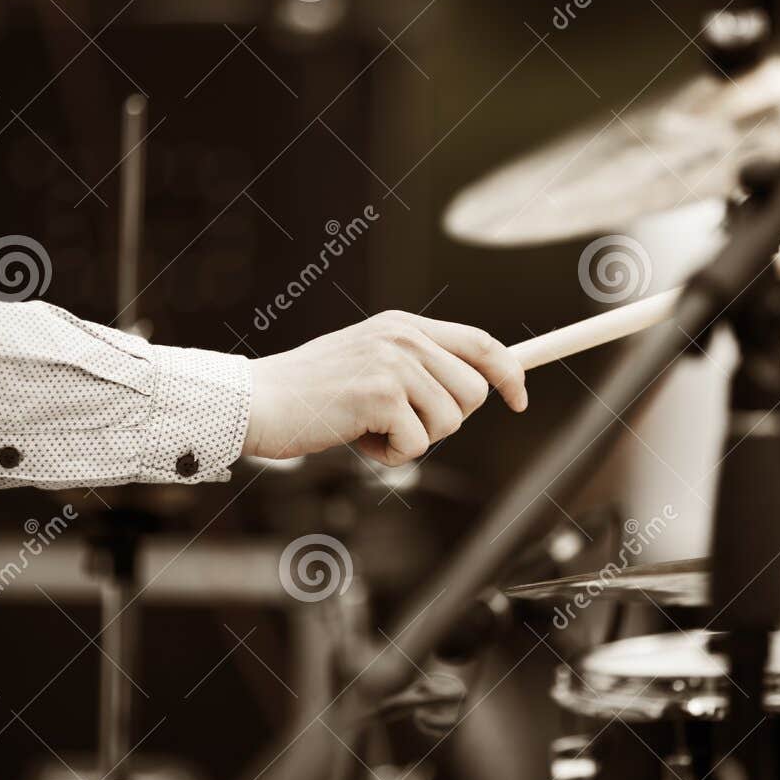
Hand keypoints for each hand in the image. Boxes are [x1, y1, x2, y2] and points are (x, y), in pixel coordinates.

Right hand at [244, 310, 528, 465]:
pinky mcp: (382, 395)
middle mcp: (403, 337)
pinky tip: (357, 438)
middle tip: (398, 422)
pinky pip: (418, 444)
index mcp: (403, 325)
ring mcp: (393, 363)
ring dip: (414, 440)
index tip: (520, 399)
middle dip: (446, 420)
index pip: (481, 342)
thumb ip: (417, 366)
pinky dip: (391, 455)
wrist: (259, 403)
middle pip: (474, 391)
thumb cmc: (312, 395)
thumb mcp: (370, 363)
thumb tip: (481, 387)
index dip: (510, 372)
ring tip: (370, 428)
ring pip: (449, 422)